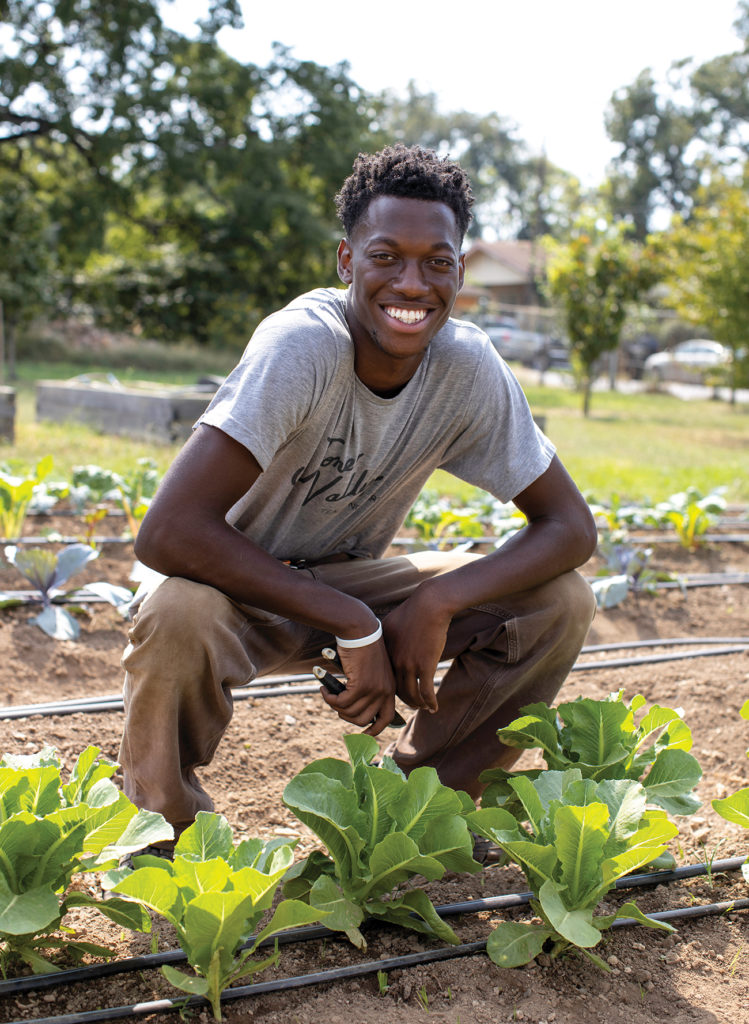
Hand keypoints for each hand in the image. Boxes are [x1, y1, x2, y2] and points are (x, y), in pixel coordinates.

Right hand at [320, 638, 396, 736]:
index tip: (365, 733)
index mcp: (390, 688)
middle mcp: (385, 691)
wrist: (361, 631)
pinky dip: (330, 698)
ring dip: (335, 706)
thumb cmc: (363, 648)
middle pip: (363, 720)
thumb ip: (367, 689)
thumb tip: (351, 709)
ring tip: (329, 694)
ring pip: (350, 712)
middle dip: (346, 716)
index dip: (375, 729)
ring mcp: (374, 689)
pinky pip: (341, 702)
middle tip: (336, 705)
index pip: (387, 718)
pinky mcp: (361, 685)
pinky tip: (325, 689)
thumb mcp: (371, 671)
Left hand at [381, 591, 450, 712]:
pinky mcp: (425, 665)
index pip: (385, 677)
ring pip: (411, 694)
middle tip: (411, 705)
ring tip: (423, 707)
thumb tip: (385, 643)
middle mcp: (394, 661)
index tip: (397, 694)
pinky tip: (434, 708)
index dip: (390, 689)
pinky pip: (426, 691)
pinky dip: (430, 702)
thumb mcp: (392, 622)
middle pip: (396, 689)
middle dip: (404, 700)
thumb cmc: (413, 610)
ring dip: (417, 704)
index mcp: (385, 652)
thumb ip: (387, 636)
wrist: (429, 605)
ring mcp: (409, 664)